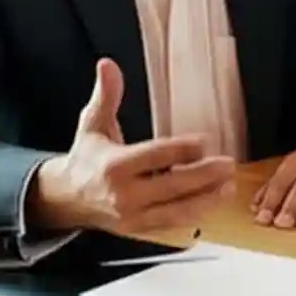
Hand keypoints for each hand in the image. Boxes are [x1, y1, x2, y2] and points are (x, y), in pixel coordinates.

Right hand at [28, 58, 235, 233]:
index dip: (182, 149)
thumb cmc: (86, 158)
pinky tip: (211, 202)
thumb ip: (106, 95)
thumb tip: (108, 65)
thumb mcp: (93, 124)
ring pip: (176, 210)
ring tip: (228, 186)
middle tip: (228, 164)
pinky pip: (171, 224)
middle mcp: (123, 193)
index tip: (205, 141)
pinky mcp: (138, 230)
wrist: (67, 198)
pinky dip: (194, 214)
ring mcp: (132, 215)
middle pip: (172, 185)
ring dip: (206, 199)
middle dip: (203, 176)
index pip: (155, 155)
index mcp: (113, 165)